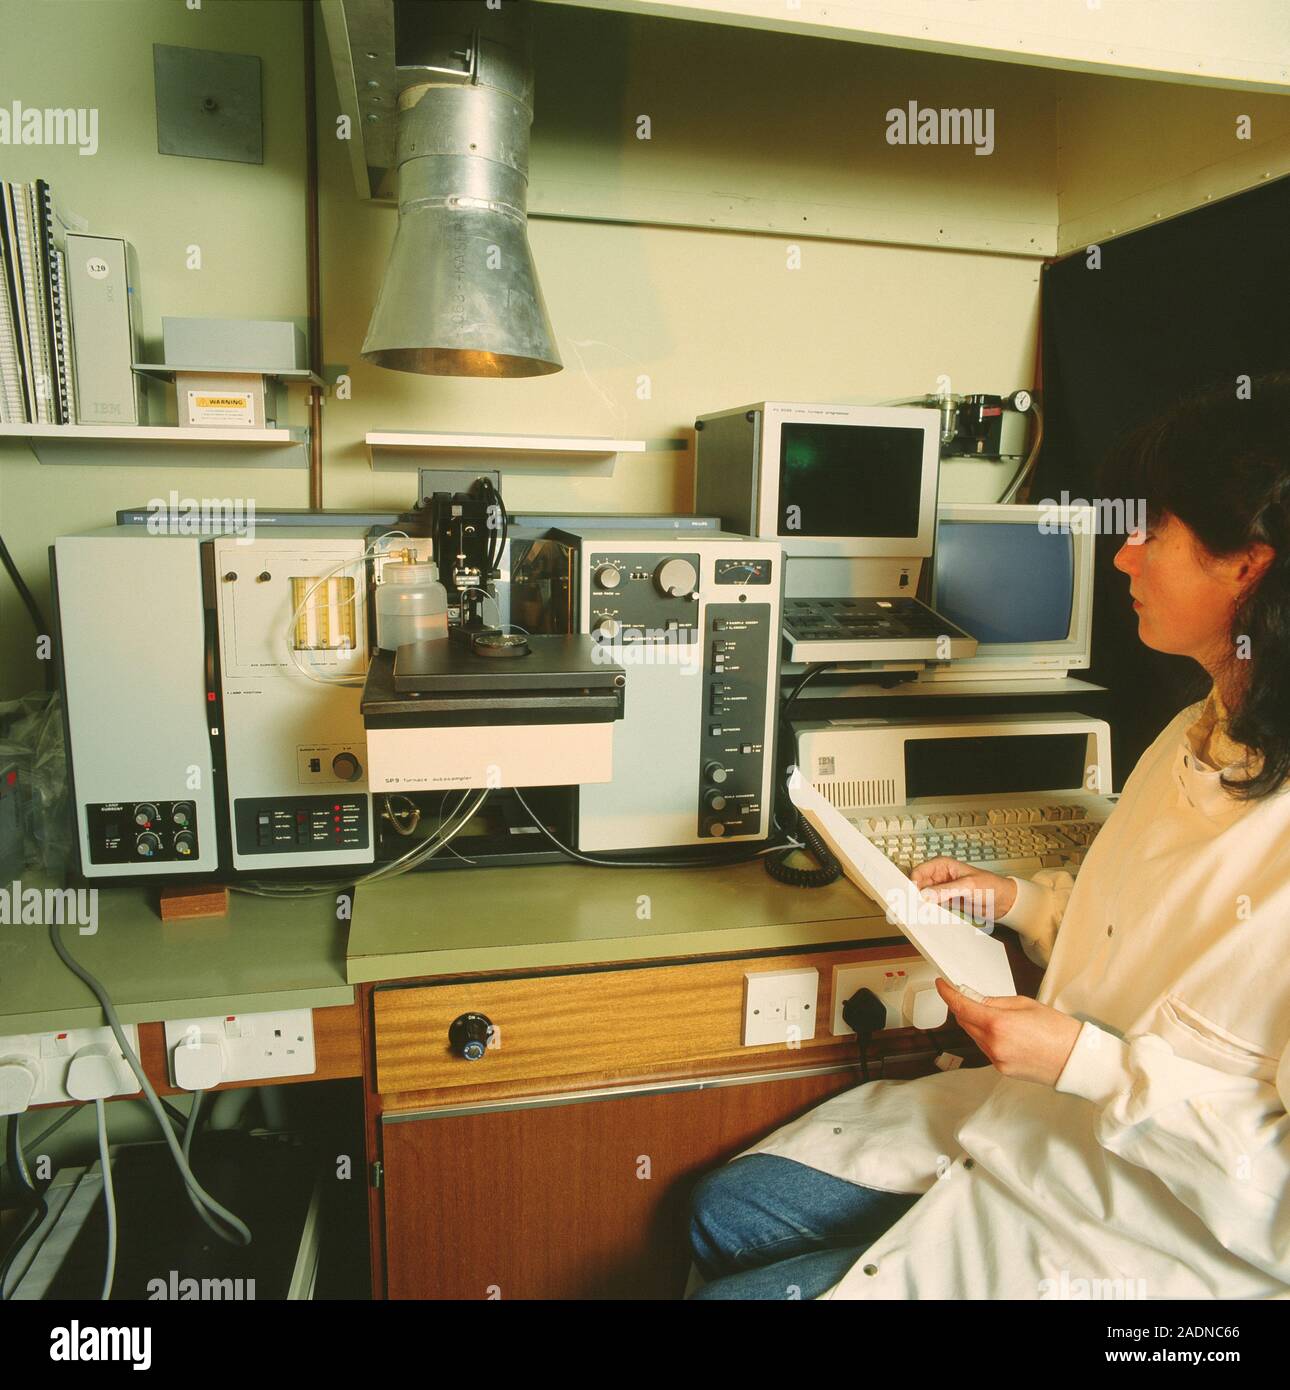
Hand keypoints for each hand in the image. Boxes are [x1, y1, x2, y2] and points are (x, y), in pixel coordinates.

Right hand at [911, 857, 1016, 923]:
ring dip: (922, 905)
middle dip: (915, 896)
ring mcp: (941, 890)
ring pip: (923, 897)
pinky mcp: (945, 902)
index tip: (912, 897)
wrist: (1003, 902)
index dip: (913, 884)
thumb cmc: (991, 886)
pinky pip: (932, 906)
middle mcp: (939, 876)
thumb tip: (926, 894)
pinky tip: (929, 917)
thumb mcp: (967, 886)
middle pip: (918, 885)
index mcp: (942, 865)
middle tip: (913, 908)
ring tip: (920, 914)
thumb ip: (946, 890)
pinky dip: (929, 911)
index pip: (919, 872)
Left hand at [935, 979, 1082, 1086]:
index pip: (961, 1006)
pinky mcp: (1002, 1070)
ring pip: (974, 1036)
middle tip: (966, 995)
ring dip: (975, 1024)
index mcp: (998, 1024)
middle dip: (962, 1007)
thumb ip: (996, 1002)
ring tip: (992, 1015)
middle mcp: (993, 1044)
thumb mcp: (1025, 1004)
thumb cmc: (1058, 1030)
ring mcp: (997, 1059)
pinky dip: (986, 1038)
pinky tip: (1002, 1032)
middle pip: (964, 1022)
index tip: (942, 985)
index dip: (948, 994)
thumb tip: (976, 1000)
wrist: (1076, 1059)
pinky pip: (986, 1049)